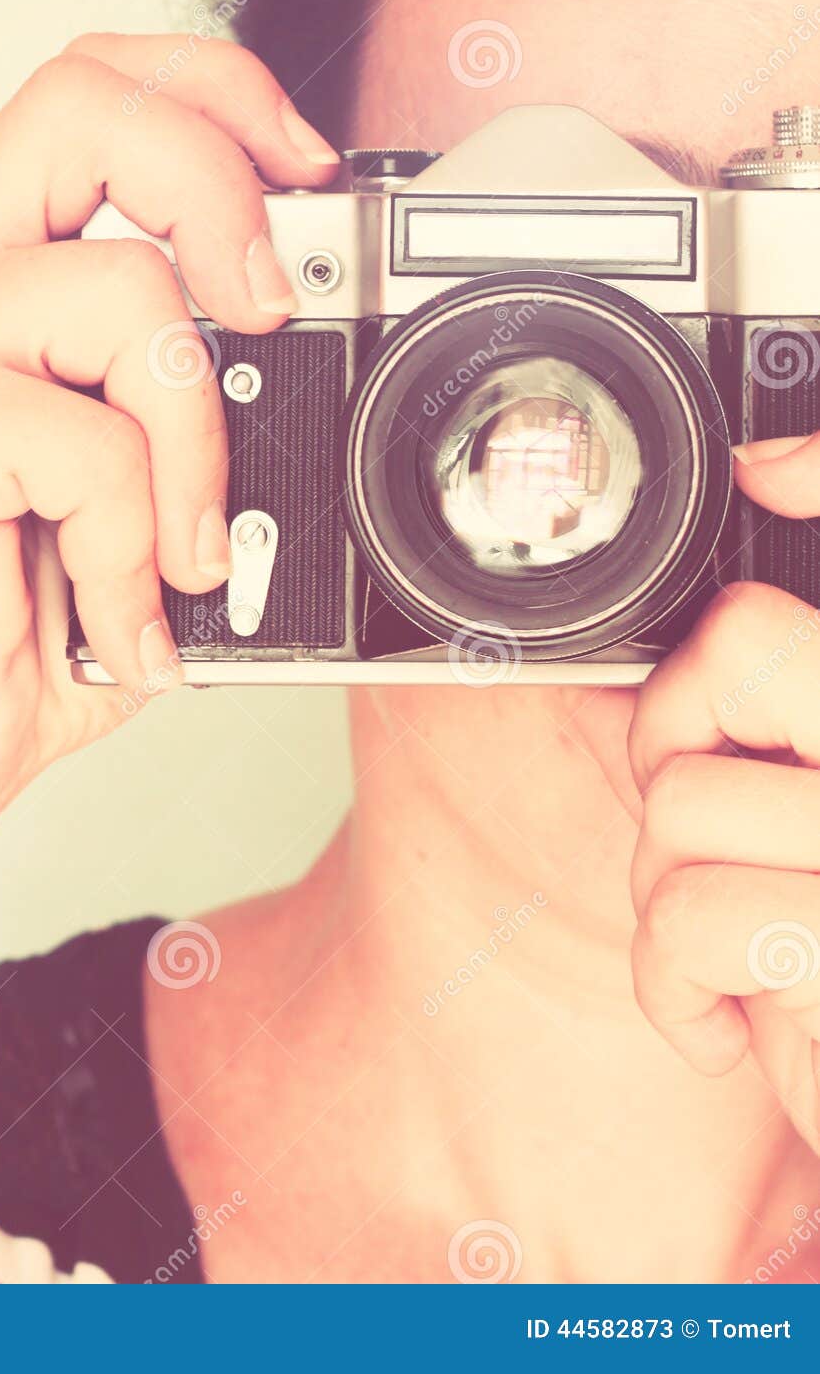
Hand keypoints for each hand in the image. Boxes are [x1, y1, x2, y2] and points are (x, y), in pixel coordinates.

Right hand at [0, 33, 337, 854]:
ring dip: (197, 446)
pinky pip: (95, 444)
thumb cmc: (14, 627)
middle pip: (81, 98)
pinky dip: (138, 548)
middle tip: (269, 305)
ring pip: (129, 293)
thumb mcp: (127, 490)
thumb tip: (303, 353)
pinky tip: (120, 616)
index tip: (304, 173)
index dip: (210, 94)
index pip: (88, 93)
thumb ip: (184, 404)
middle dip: (217, 179)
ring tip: (181, 556)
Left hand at [627, 432, 819, 1153]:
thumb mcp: (799, 813)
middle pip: (741, 646)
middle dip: (674, 740)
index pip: (810, 582)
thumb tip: (767, 466)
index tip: (758, 459)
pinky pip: (693, 916)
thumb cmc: (812, 964)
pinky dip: (679, 989)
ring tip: (749, 947)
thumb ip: (777, 681)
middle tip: (712, 817)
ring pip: (683, 800)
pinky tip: (739, 1018)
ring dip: (671, 895)